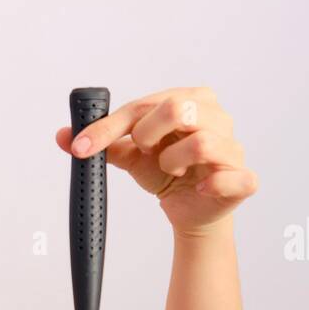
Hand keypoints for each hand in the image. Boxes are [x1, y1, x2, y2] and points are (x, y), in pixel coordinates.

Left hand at [56, 87, 256, 236]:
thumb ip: (103, 142)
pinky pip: (232, 177)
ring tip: (170, 170)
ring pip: (200, 142)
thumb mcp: (131, 154)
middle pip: (179, 108)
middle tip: (143, 150)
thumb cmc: (166, 172)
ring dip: (172, 162)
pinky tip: (198, 187)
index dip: (108, 127)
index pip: (146, 104)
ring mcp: (233, 147)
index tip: (81, 147)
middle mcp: (217, 116)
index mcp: (191, 99)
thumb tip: (64, 134)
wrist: (190, 210)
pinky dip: (212, 183)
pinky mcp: (244, 179)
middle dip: (148, 134)